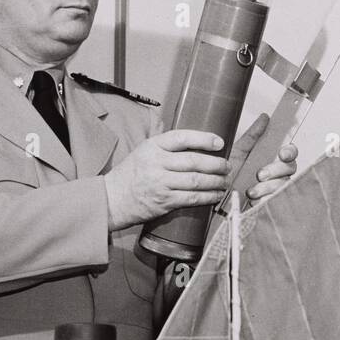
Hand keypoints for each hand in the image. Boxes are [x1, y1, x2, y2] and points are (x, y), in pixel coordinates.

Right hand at [104, 130, 229, 229]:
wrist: (112, 199)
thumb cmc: (131, 175)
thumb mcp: (143, 152)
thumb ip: (166, 148)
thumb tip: (197, 145)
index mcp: (152, 146)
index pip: (182, 138)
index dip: (203, 139)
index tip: (220, 142)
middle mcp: (156, 163)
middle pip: (193, 161)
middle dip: (216, 164)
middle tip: (227, 166)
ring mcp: (160, 183)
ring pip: (196, 181)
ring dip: (216, 181)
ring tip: (225, 181)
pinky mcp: (164, 201)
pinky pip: (192, 198)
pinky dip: (208, 197)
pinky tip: (216, 195)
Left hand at [229, 113, 298, 203]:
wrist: (215, 194)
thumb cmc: (226, 174)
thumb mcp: (237, 152)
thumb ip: (252, 136)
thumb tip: (265, 117)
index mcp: (270, 159)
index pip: (290, 152)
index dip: (290, 151)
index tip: (282, 153)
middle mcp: (275, 174)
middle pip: (291, 168)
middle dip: (277, 170)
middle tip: (260, 174)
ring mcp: (274, 190)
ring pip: (284, 185)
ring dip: (268, 187)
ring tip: (250, 191)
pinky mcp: (270, 204)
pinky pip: (276, 201)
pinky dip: (265, 200)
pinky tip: (254, 200)